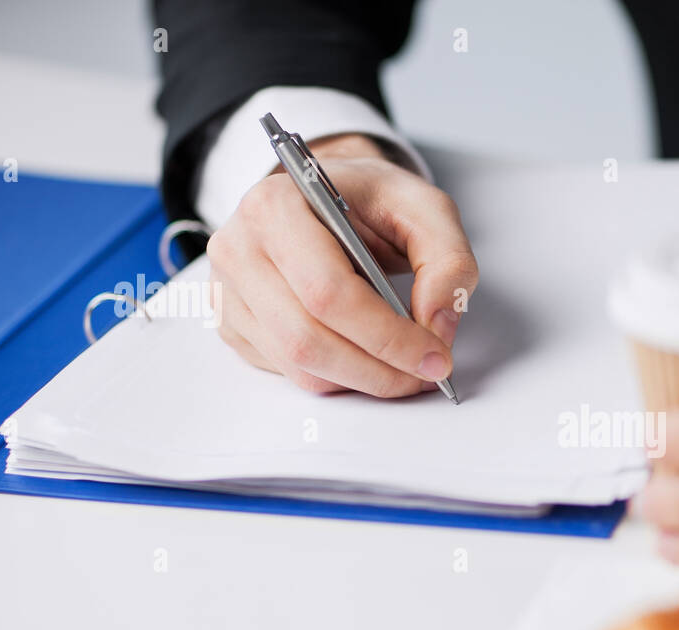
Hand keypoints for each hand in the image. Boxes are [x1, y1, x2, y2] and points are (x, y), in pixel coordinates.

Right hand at [205, 134, 477, 395]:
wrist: (327, 199)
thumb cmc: (370, 201)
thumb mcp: (425, 208)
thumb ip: (449, 261)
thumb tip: (437, 325)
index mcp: (275, 206)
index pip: (328, 292)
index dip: (387, 336)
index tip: (435, 357)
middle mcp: (239, 249)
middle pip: (307, 338)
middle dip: (378, 370)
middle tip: (426, 375)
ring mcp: (230, 291)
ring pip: (298, 365)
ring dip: (362, 381)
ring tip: (405, 371)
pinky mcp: (234, 325)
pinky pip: (289, 372)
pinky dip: (339, 378)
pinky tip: (369, 359)